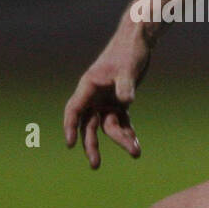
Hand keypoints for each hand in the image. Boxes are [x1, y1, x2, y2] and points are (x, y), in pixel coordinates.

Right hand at [63, 35, 149, 168]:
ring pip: (108, 127)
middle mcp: (94, 96)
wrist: (139, 42)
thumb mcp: (127, 68)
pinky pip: (122, 123)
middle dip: (91, 145)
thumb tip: (126, 102)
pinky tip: (136, 144)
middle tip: (95, 165)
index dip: (70, 127)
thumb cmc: (129, 51)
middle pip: (88, 126)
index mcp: (88, 86)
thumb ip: (125, 85)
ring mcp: (107, 100)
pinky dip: (129, 133)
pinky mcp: (120, 103)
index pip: (74, 110)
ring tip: (135, 152)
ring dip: (120, 140)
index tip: (70, 144)